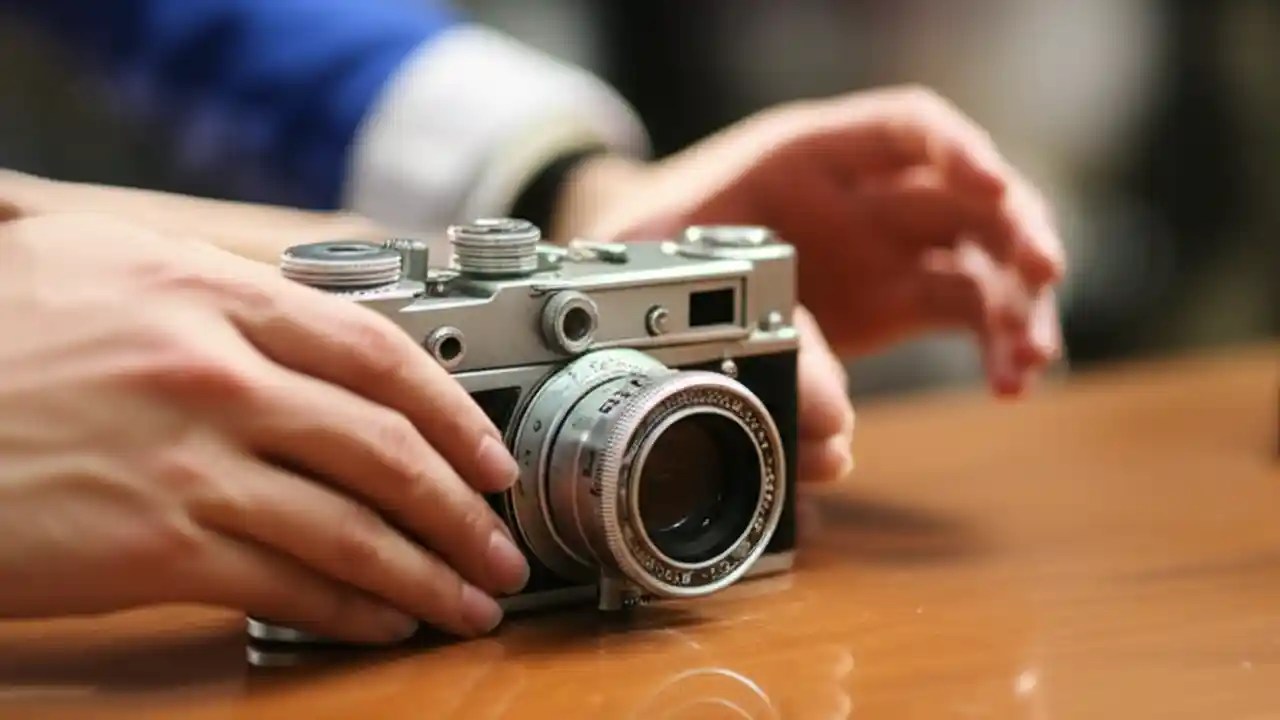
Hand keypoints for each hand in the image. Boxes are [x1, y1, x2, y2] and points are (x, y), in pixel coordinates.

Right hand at [0, 214, 528, 642]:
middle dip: (463, 507)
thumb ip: (218, 292)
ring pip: (353, 528)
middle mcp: (214, 374)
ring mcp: (189, 463)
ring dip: (429, 571)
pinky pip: (287, 584)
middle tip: (503, 545)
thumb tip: (319, 324)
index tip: (491, 456)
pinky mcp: (155, 547)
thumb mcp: (103, 268)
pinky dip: (352, 608)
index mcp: (210, 295)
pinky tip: (388, 621)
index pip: (377, 350)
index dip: (454, 411)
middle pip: (385, 447)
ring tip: (472, 601)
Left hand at [554, 86, 1066, 481]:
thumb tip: (811, 410)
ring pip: (981, 258)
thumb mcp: (665, 261)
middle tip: (1044, 274)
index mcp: (810, 155)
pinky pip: (967, 310)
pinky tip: (1009, 383)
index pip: (905, 129)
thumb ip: (733, 319)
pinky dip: (996, 344)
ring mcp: (887, 248)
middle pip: (967, 193)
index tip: (992, 185)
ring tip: (1028, 363)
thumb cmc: (655, 247)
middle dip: (1015, 225)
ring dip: (1020, 304)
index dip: (955, 150)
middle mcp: (866, 195)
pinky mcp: (896, 299)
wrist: (648, 277)